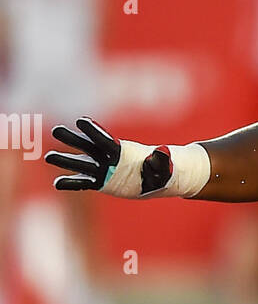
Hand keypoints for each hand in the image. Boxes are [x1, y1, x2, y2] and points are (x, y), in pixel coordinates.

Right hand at [45, 118, 172, 195]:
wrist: (156, 179)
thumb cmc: (160, 171)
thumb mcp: (163, 167)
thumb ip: (160, 160)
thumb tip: (163, 151)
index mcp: (120, 151)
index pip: (104, 139)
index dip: (92, 130)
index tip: (80, 120)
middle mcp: (107, 158)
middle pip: (87, 147)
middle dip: (72, 139)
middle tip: (56, 130)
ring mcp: (102, 170)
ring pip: (80, 164)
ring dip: (65, 160)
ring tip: (47, 157)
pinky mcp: (101, 183)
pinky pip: (83, 182)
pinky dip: (71, 183)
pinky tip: (57, 183)